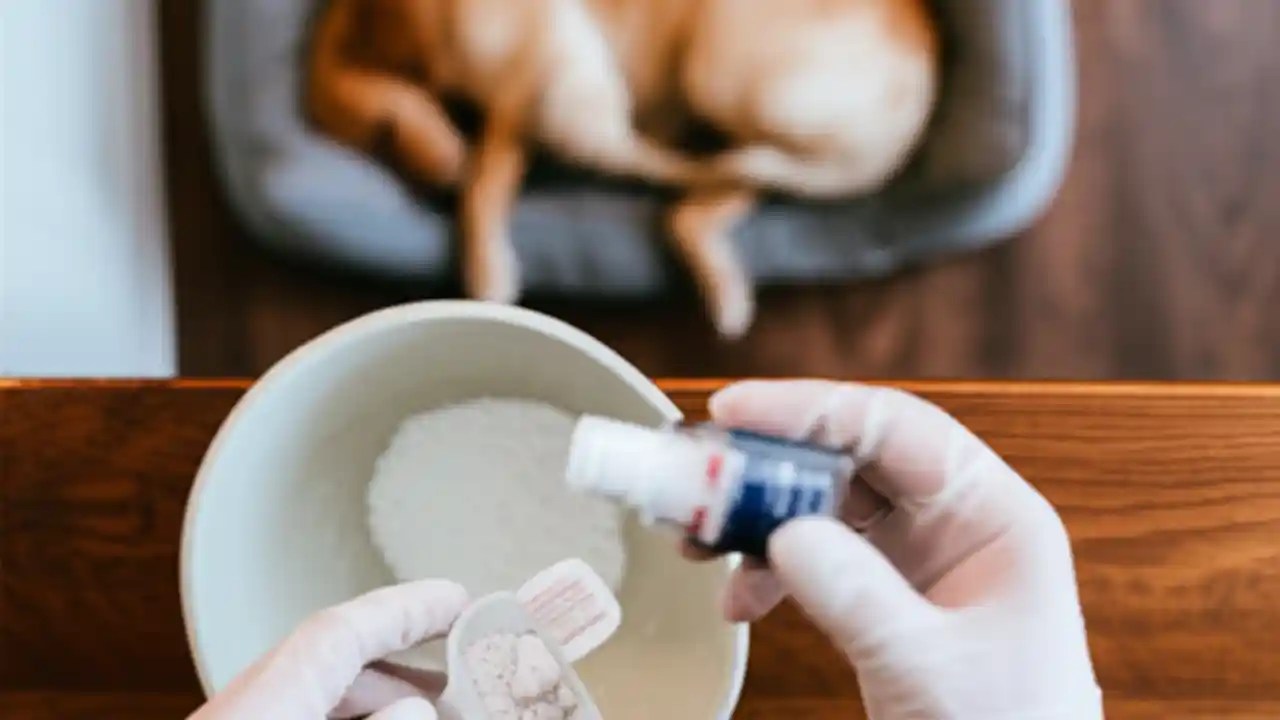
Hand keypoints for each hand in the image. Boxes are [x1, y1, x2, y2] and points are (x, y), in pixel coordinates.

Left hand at [189, 580, 467, 719]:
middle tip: (461, 677)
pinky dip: (343, 716)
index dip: (403, 607)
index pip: (339, 630)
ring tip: (433, 713)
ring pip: (314, 696)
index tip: (457, 598)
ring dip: (379, 701)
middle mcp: (246, 705)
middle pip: (331, 663)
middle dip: (402, 667)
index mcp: (263, 698)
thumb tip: (418, 707)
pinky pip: (293, 715)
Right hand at [708, 381, 1101, 719]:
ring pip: (823, 503)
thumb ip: (858, 598)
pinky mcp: (885, 589)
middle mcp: (952, 518)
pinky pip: (816, 554)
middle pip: (849, 459)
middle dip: (769, 466)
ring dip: (758, 519)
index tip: (736, 409)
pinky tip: (740, 600)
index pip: (895, 428)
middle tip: (700, 475)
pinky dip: (771, 569)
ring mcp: (918, 552)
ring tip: (700, 542)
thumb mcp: (927, 666)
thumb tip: (785, 534)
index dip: (812, 409)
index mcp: (991, 512)